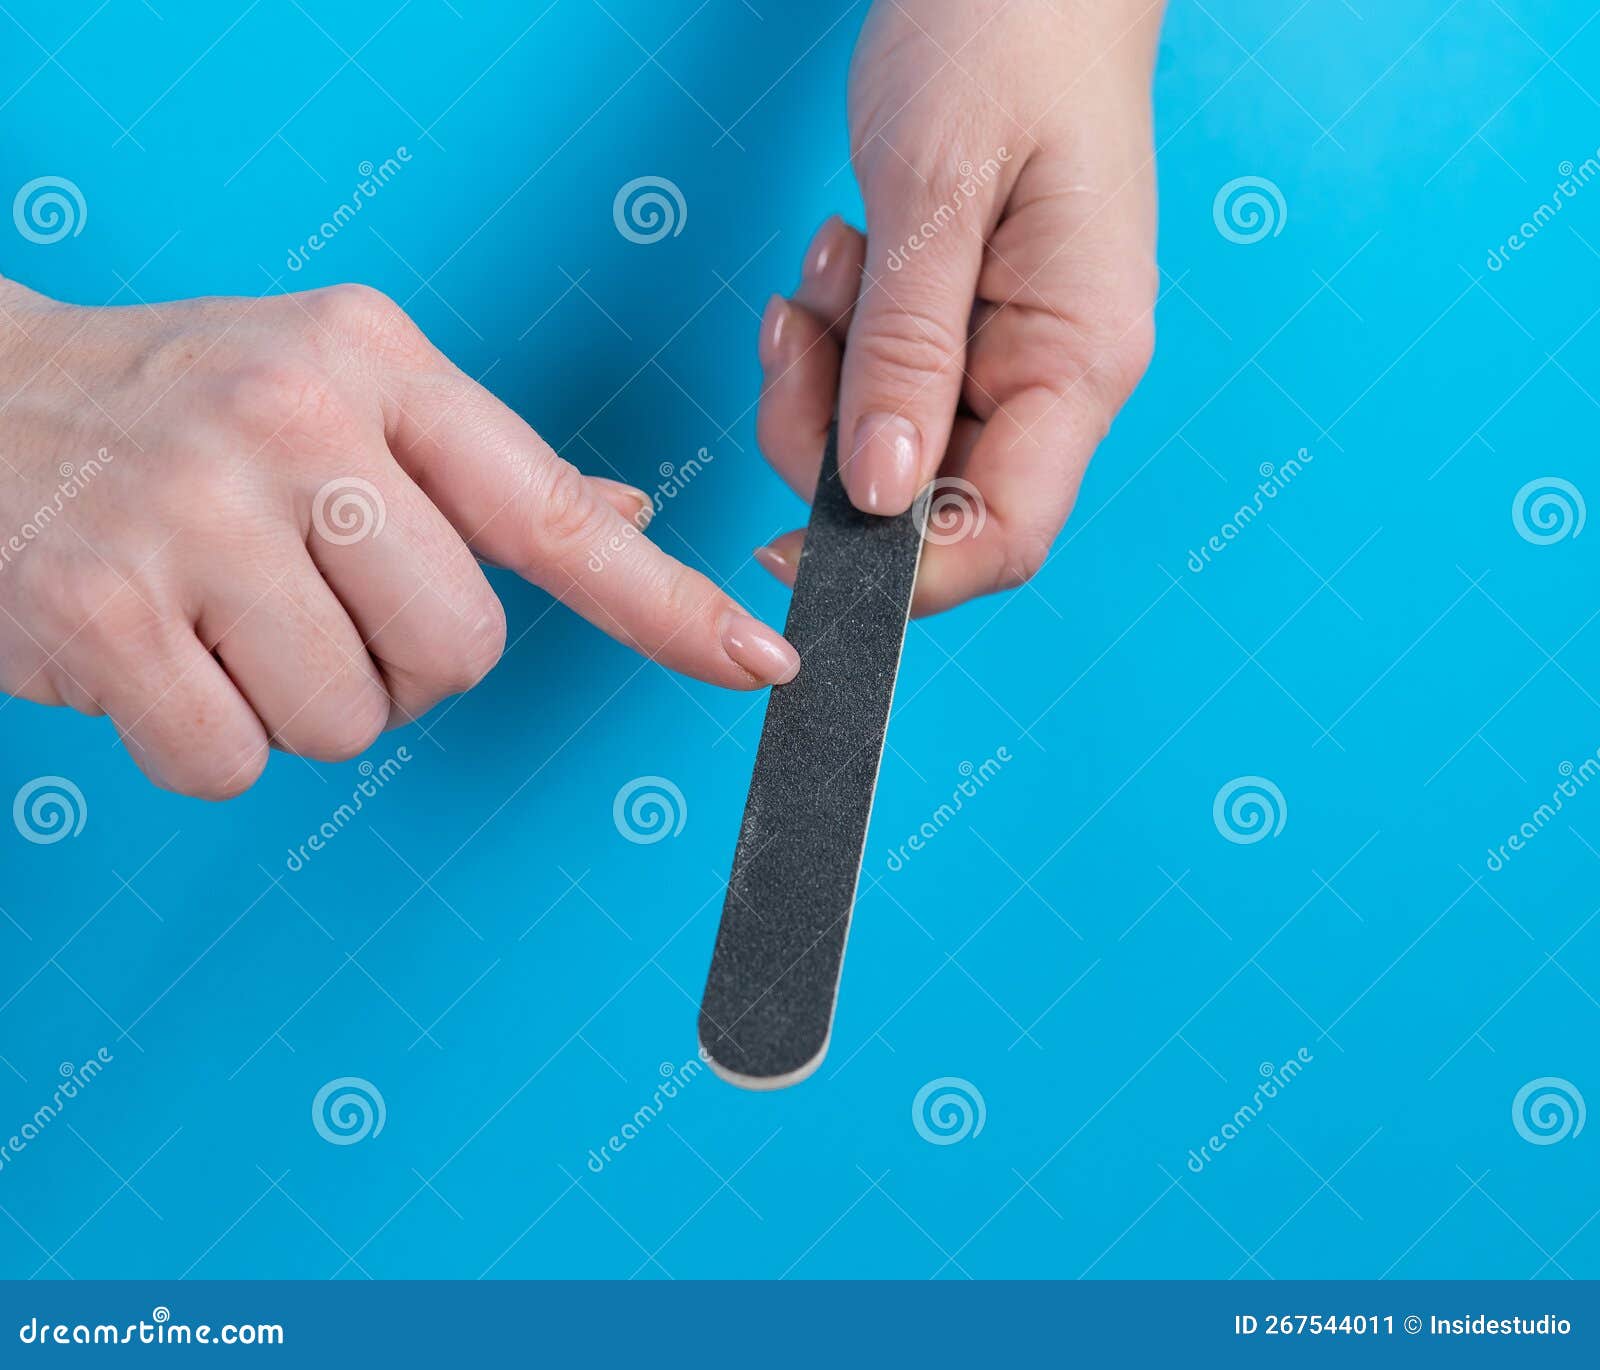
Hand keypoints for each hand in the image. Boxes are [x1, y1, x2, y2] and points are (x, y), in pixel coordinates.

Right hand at [0, 279, 797, 798]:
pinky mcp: (102, 612)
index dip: (666, 604)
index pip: (555, 512)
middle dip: (403, 663)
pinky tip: (158, 653)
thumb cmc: (174, 405)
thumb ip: (476, 464)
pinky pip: (235, 763)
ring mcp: (193, 514)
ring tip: (223, 615)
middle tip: (310, 601)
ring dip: (299, 700)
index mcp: (375, 364)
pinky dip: (202, 737)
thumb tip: (620, 513)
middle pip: (462, 649)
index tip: (756, 660)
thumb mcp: (332, 383)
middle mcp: (294, 422)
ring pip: (352, 720)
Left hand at [754, 0, 1161, 613]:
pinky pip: (885, 386)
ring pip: (892, 447)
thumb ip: (906, 352)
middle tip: (797, 338)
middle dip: (832, 445)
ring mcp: (1012, 354)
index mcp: (1078, 358)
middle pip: (930, 499)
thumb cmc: (1006, 33)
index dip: (903, 571)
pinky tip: (843, 266)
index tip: (792, 541)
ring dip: (827, 383)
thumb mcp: (937, 192)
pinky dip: (838, 346)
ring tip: (829, 271)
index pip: (1004, 533)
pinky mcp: (968, 328)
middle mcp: (1055, 375)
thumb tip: (879, 494)